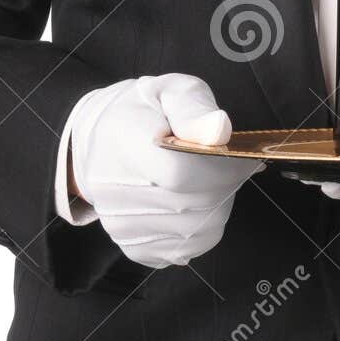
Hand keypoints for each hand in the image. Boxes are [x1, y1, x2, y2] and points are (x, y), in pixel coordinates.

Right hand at [65, 74, 261, 267]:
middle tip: (226, 165)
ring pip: (196, 231)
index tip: (237, 156)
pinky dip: (202, 229)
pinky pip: (187, 250)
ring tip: (207, 181)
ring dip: (216, 207)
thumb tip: (218, 131)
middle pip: (193, 205)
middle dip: (223, 186)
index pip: (181, 174)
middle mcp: (114, 191)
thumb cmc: (142, 113)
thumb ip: (194, 108)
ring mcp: (122, 225)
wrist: (101, 142)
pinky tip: (194, 203)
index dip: (220, 168)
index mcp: (123, 143)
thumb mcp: (170, 91)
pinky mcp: (133, 246)